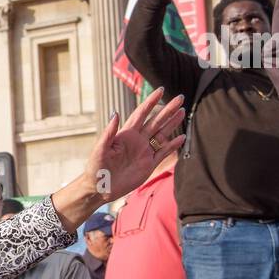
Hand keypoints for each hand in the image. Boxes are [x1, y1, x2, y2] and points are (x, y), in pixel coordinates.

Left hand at [53, 88, 184, 231]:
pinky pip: (163, 153)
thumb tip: (115, 113)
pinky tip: (182, 137)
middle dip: (167, 109)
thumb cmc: (96, 168)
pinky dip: (173, 145)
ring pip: (161, 134)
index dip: (151, 102)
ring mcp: (144, 152)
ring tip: (182, 112)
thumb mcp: (100, 149)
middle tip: (180, 97)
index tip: (160, 89)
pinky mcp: (149, 165)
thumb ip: (109, 132)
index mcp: (126, 134)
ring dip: (172, 124)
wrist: (100, 189)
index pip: (141, 113)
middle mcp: (137, 141)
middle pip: (156, 121)